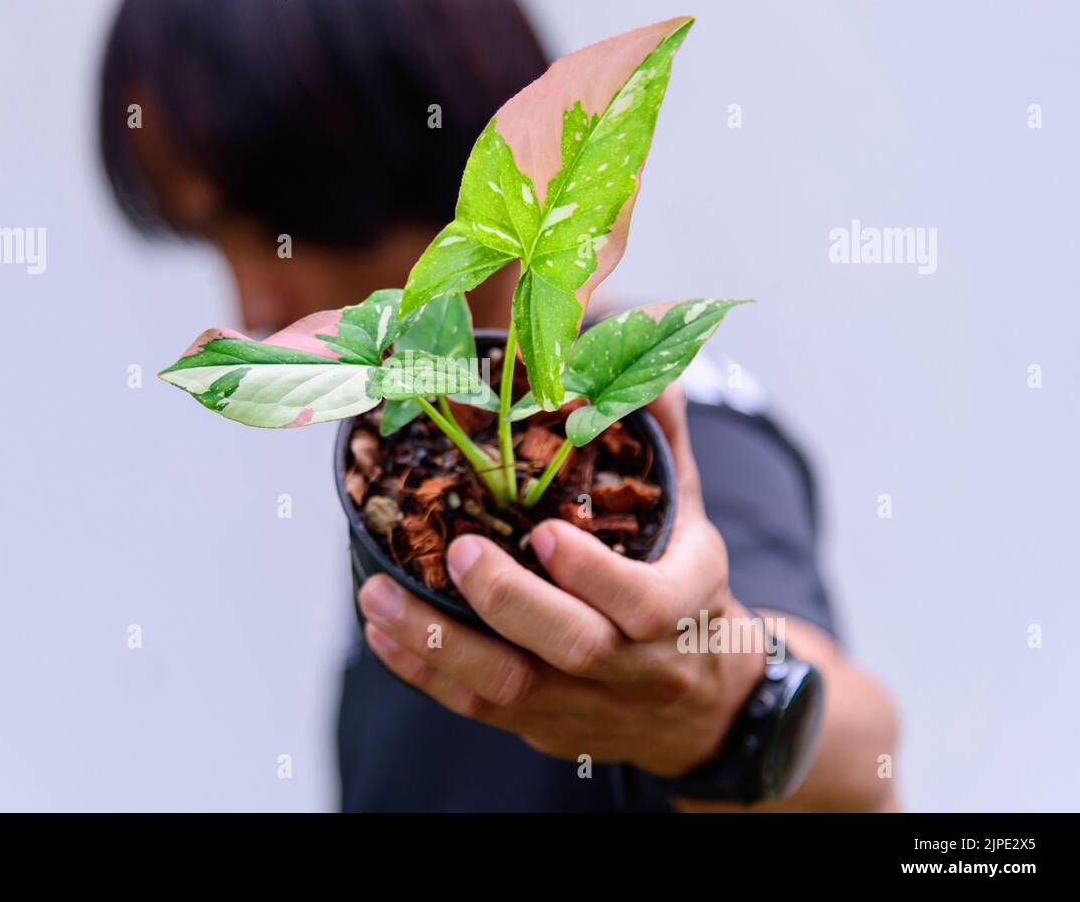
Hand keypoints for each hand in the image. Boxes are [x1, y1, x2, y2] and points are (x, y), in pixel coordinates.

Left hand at [357, 384, 765, 776]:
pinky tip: (381, 631)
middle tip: (456, 548)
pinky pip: (478, 707)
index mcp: (684, 605)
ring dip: (438, 640)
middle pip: (574, 647)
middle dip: (508, 600)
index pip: (647, 603)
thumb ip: (657, 434)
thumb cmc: (683, 580)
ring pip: (511, 687)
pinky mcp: (542, 726)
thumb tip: (619, 353)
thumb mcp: (689, 509)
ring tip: (377, 593)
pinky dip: (424, 670)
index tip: (543, 530)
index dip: (592, 573)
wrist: (702, 703)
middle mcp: (638, 664)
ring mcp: (585, 704)